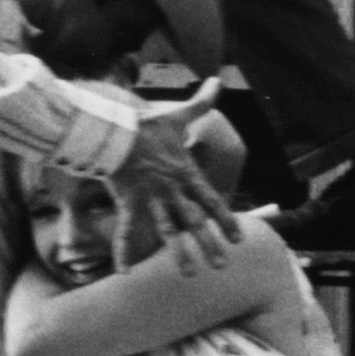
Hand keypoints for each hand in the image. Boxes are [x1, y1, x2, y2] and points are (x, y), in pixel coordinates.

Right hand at [110, 82, 240, 271]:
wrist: (117, 129)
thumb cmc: (147, 124)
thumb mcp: (178, 114)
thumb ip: (201, 102)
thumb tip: (217, 81)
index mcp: (186, 173)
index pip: (212, 201)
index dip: (225, 220)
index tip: (237, 237)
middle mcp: (173, 190)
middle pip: (195, 222)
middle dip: (209, 244)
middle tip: (221, 265)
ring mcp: (151, 199)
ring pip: (169, 232)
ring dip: (179, 254)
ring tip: (189, 274)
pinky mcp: (129, 202)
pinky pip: (127, 231)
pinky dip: (124, 252)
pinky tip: (125, 273)